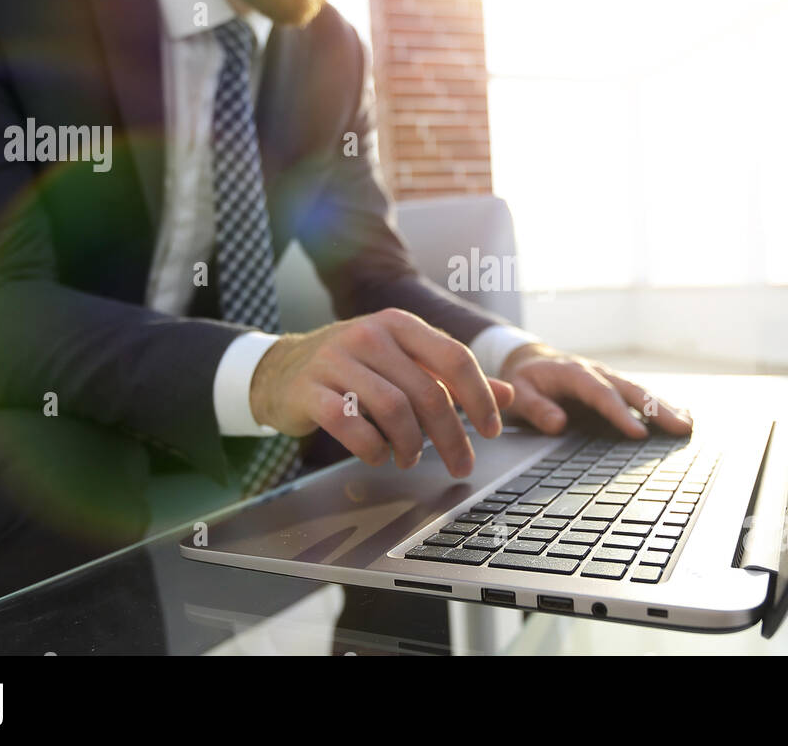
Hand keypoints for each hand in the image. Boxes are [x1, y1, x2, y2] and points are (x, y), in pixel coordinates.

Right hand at [249, 308, 514, 476]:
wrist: (279, 369)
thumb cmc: (353, 367)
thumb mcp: (403, 361)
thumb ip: (453, 377)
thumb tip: (508, 395)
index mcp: (399, 324)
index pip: (454, 358)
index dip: (479, 397)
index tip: (490, 431)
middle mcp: (370, 335)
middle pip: (428, 392)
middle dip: (452, 436)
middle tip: (461, 464)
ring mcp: (336, 360)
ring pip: (393, 410)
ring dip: (411, 445)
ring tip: (410, 458)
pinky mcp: (310, 390)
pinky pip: (352, 426)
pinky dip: (372, 449)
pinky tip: (378, 456)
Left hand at [498, 343, 692, 437]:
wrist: (531, 359)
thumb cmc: (525, 380)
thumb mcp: (519, 393)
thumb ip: (536, 408)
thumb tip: (558, 424)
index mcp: (574, 373)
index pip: (602, 395)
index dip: (621, 414)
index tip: (639, 434)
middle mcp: (598, 372)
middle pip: (632, 390)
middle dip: (658, 410)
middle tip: (681, 428)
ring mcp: (609, 378)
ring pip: (641, 391)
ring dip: (666, 407)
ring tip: (688, 425)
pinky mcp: (615, 386)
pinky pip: (640, 395)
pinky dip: (663, 405)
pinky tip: (684, 416)